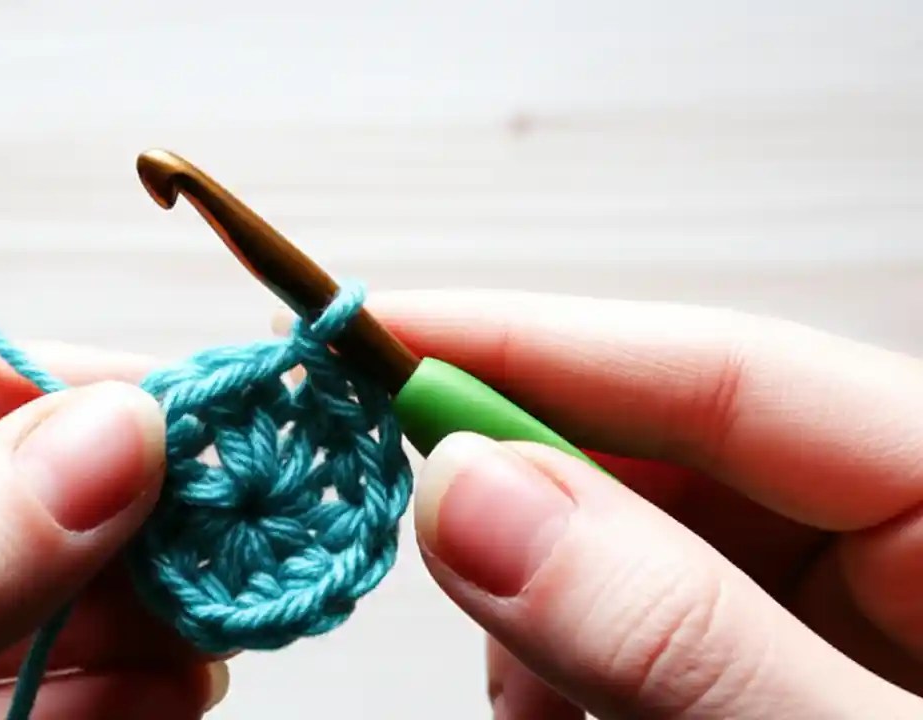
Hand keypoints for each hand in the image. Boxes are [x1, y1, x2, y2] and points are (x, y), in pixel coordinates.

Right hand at [372, 290, 922, 718]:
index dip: (531, 343)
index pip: (723, 369)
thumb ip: (676, 627)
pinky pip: (667, 624)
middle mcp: (909, 532)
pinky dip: (586, 668)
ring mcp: (863, 607)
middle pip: (670, 459)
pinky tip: (560, 716)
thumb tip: (473, 492)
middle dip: (530, 512)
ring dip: (549, 614)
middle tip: (418, 544)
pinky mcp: (808, 665)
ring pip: (648, 548)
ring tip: (522, 707)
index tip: (377, 334)